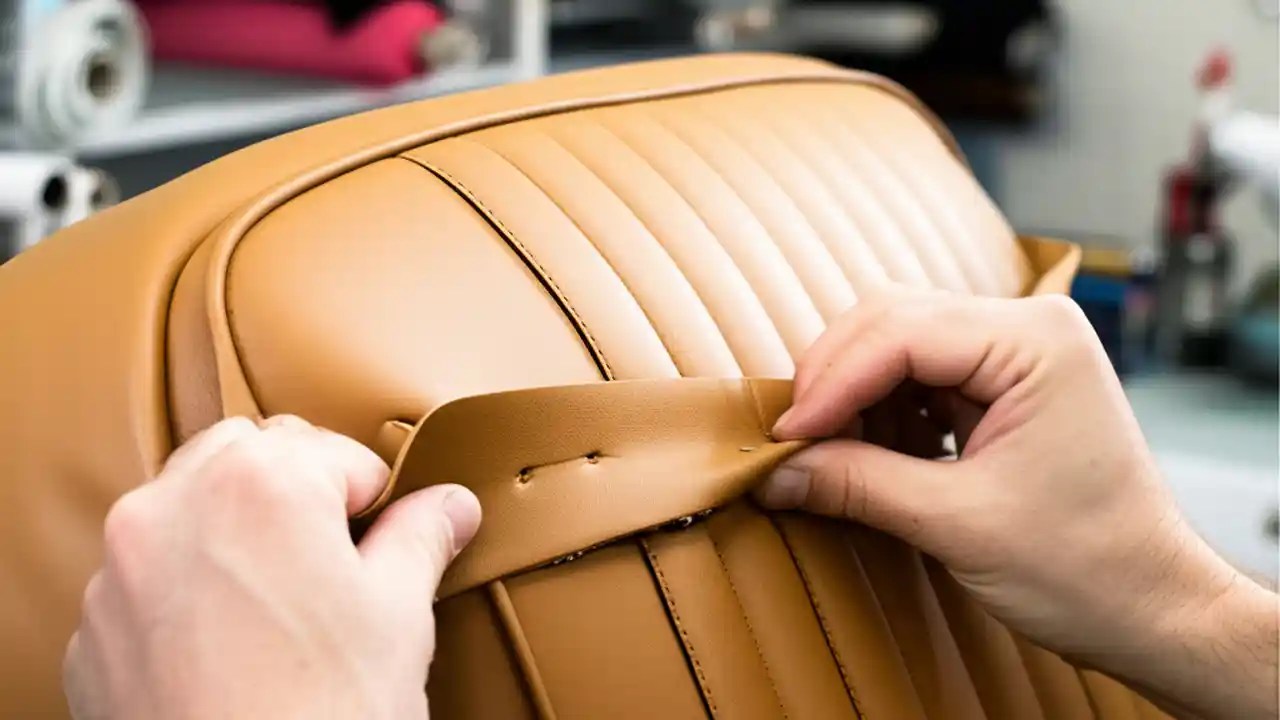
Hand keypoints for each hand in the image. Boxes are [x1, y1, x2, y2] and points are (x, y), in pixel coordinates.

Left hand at [63, 415, 481, 719]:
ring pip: (187, 507)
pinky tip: (230, 646)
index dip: (376, 501)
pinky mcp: (95, 631)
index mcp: (262, 484)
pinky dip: (186, 589)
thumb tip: (451, 505)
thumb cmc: (330, 713)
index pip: (338, 454)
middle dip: (295, 493)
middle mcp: (174, 508)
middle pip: (249, 454)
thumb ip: (422, 535)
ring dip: (233, 529)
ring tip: (279, 602)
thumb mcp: (401, 613)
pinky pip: (146, 577)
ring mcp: (120, 572)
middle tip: (335, 564)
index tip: (387, 545)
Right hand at [755, 289, 1277, 719]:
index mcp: (1035, 340)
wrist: (1153, 606)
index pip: (900, 333)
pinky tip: (862, 453)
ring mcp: (1016, 351)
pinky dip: (878, 411)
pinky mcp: (1002, 383)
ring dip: (851, 397)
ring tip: (824, 455)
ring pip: (895, 344)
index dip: (831, 383)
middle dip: (833, 381)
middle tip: (790, 444)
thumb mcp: (958, 525)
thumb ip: (858, 485)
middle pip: (890, 321)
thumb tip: (773, 473)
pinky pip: (917, 376)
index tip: (783, 438)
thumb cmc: (1086, 567)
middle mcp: (1027, 326)